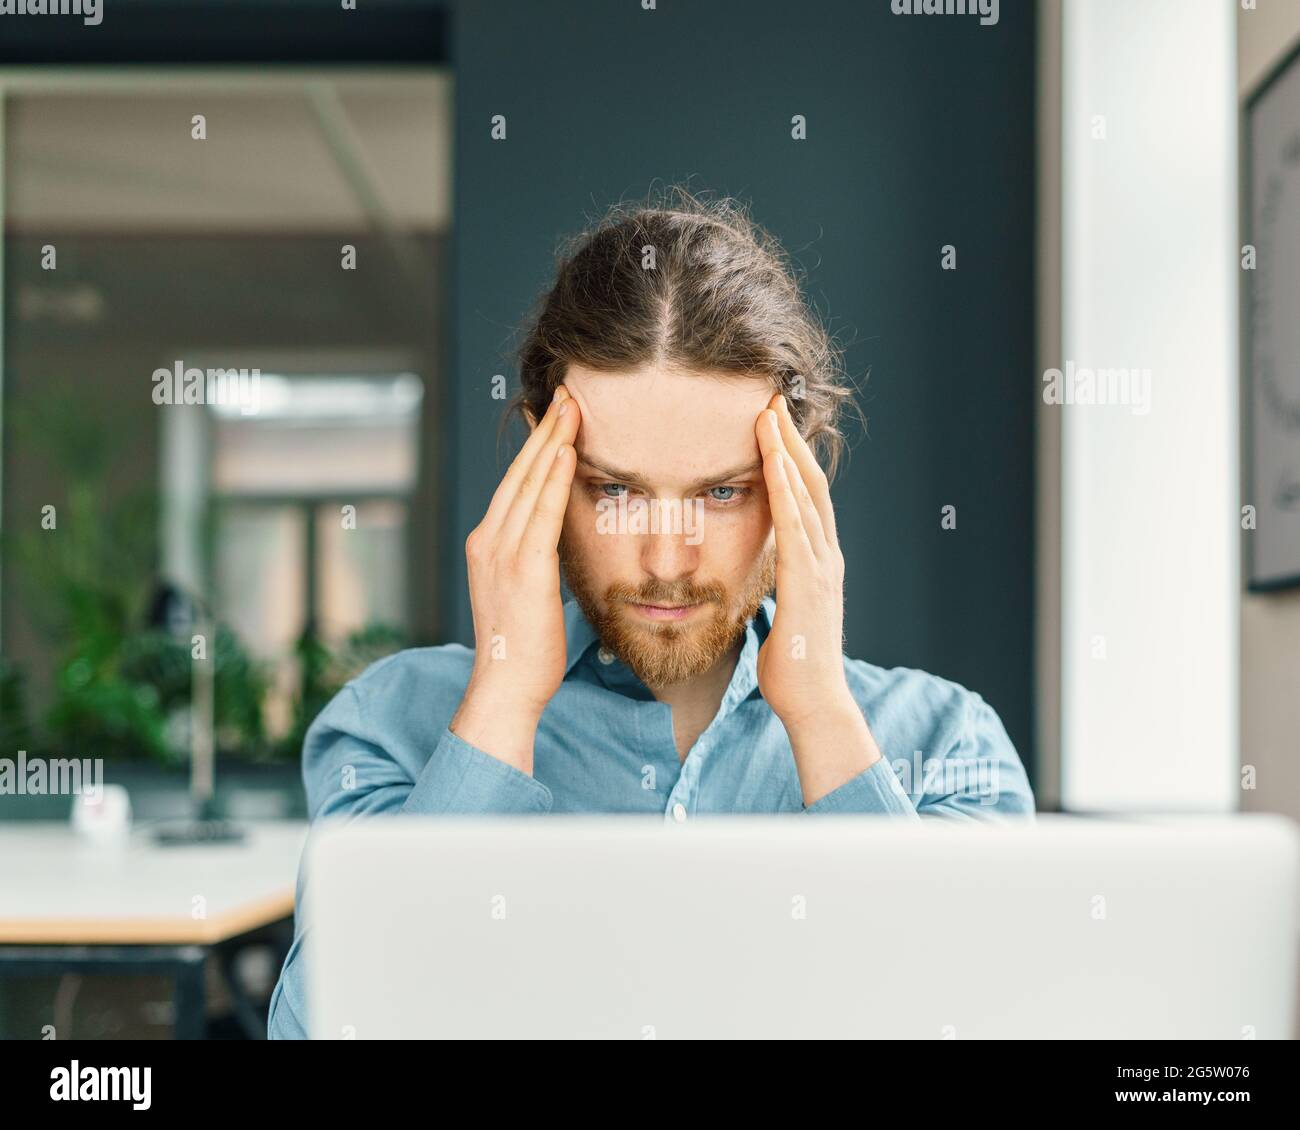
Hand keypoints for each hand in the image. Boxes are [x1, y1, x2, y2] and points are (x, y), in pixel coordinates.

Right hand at [451, 385, 580, 773]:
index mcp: (487, 543)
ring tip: (572, 407)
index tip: (554, 413)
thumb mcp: (525, 589)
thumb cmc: (523, 644)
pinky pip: (541, 514)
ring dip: (552, 441)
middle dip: (544, 430)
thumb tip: (558, 532)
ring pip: (529, 484)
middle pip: (519, 473)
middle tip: (567, 392)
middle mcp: (488, 540)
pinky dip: (552, 479)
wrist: (506, 685)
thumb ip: (536, 554)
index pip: (514, 483)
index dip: (535, 445)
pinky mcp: (523, 570)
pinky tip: (567, 452)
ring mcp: (502, 554)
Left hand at [754, 393, 880, 801]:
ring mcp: (822, 566)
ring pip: (805, 494)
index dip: (791, 460)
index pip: (806, 500)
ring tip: (769, 412)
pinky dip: (784, 487)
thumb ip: (777, 596)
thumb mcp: (782, 620)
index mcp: (818, 564)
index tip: (773, 427)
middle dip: (791, 440)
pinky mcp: (809, 580)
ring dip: (787, 450)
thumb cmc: (793, 670)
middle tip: (772, 400)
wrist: (814, 704)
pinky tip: (771, 459)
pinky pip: (794, 524)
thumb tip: (761, 588)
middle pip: (811, 484)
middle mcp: (826, 557)